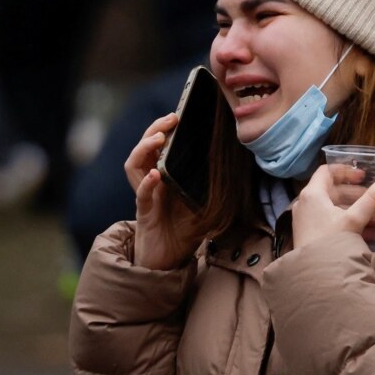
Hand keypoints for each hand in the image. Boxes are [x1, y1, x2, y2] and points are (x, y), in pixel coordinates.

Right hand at [125, 113, 200, 269]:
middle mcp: (152, 182)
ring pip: (135, 165)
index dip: (166, 127)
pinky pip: (141, 195)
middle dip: (156, 129)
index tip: (180, 112)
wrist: (170, 261)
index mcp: (166, 176)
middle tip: (172, 117)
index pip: (160, 145)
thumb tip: (239, 169)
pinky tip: (156, 175)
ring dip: (144, 148)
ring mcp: (146, 196)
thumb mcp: (206, 204)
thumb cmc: (186, 231)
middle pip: (145, 148)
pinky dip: (147, 184)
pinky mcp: (144, 214)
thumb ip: (215, 188)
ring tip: (159, 138)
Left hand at [292, 164, 374, 249]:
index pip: (327, 171)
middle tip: (374, 199)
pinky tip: (367, 234)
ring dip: (355, 211)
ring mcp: (306, 219)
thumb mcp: (355, 218)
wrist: (314, 273)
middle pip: (333, 191)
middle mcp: (305, 204)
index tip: (363, 177)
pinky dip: (347, 222)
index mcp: (312, 194)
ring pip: (333, 209)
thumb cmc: (331, 241)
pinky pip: (329, 222)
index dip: (346, 171)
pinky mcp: (309, 234)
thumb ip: (372, 198)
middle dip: (357, 195)